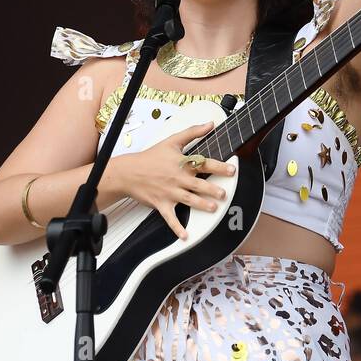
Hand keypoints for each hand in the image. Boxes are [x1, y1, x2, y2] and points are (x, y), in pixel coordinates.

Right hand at [114, 121, 234, 239]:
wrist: (129, 172)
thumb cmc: (151, 157)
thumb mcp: (172, 141)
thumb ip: (193, 132)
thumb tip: (210, 124)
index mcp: (182, 163)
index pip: (203, 164)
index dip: (219, 166)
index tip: (231, 170)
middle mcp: (177, 179)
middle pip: (198, 184)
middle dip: (212, 190)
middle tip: (223, 193)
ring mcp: (170, 193)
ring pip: (188, 200)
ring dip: (201, 205)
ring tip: (213, 209)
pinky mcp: (162, 204)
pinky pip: (171, 218)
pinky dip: (177, 228)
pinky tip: (185, 235)